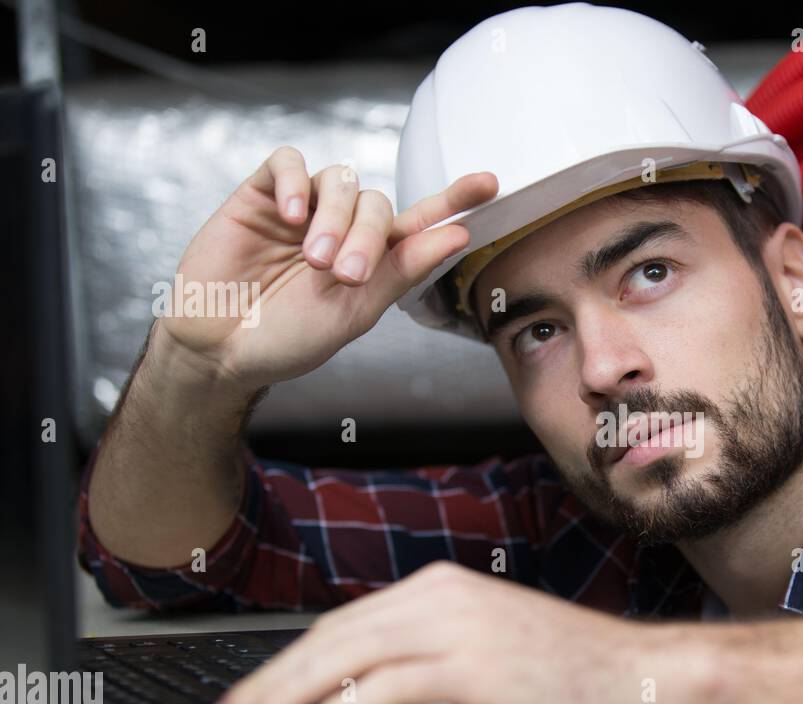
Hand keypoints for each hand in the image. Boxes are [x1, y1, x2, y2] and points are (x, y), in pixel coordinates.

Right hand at [159, 146, 497, 390]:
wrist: (222, 351)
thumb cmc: (288, 339)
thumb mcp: (355, 311)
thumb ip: (403, 271)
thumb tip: (457, 236)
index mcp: (373, 259)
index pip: (420, 221)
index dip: (453, 201)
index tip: (490, 183)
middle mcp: (342, 229)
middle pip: (376, 203)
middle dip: (368, 236)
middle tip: (345, 275)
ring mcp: (302, 210)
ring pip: (338, 181)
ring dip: (334, 220)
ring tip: (313, 261)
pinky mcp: (260, 197)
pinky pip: (287, 163)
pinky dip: (295, 184)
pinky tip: (291, 217)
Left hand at [196, 562, 700, 703]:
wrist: (640, 671)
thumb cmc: (572, 667)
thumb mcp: (488, 645)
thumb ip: (427, 653)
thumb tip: (358, 692)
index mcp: (440, 586)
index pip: (341, 624)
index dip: (284, 663)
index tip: (249, 696)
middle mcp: (441, 595)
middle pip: (330, 637)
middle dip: (267, 682)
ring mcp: (457, 626)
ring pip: (344, 658)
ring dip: (285, 700)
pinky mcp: (473, 666)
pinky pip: (385, 689)